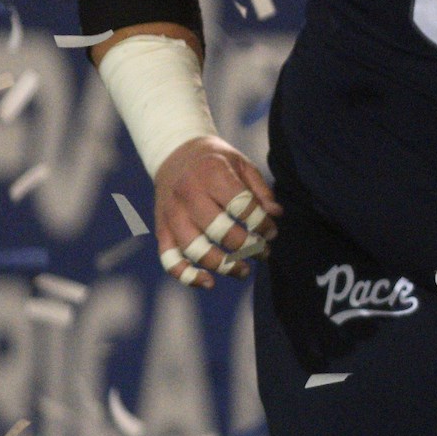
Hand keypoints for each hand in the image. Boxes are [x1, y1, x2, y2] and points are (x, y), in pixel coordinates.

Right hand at [154, 136, 280, 287]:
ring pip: (195, 249)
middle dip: (247, 247)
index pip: (241, 206)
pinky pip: (169, 258)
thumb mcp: (242, 164)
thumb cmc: (216, 161)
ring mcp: (171, 214)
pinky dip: (186, 275)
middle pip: (219, 230)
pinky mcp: (161, 228)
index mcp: (212, 174)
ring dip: (223, 265)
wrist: (175, 153)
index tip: (272, 232)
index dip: (261, 223)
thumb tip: (276, 215)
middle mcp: (188, 194)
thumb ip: (259, 190)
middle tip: (264, 253)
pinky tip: (209, 282)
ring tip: (244, 271)